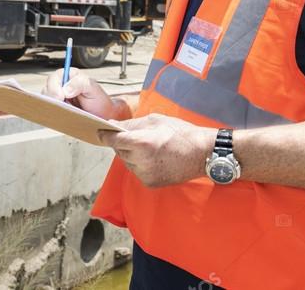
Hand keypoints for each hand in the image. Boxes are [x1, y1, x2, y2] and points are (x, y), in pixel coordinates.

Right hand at [42, 67, 118, 118]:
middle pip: (48, 88)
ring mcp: (59, 98)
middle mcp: (62, 86)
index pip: (56, 77)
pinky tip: (61, 115)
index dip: (54, 86)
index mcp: (71, 76)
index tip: (60, 96)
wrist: (103, 115)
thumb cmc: (99, 100)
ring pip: (46, 100)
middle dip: (52, 97)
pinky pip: (50, 110)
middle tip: (60, 105)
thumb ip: (80, 84)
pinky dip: (53, 113)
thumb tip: (65, 89)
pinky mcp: (57, 109)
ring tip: (63, 111)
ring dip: (52, 106)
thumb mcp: (93, 88)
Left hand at [98, 113, 213, 187]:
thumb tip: (114, 125)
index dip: (105, 134)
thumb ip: (132, 124)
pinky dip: (139, 164)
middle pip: (119, 151)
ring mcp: (145, 174)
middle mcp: (141, 161)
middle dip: (122, 143)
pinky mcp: (150, 183)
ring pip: (127, 162)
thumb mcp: (156, 120)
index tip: (101, 131)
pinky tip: (153, 157)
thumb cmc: (181, 133)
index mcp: (142, 142)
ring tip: (147, 147)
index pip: (113, 140)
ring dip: (130, 154)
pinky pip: (136, 171)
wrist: (203, 154)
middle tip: (134, 136)